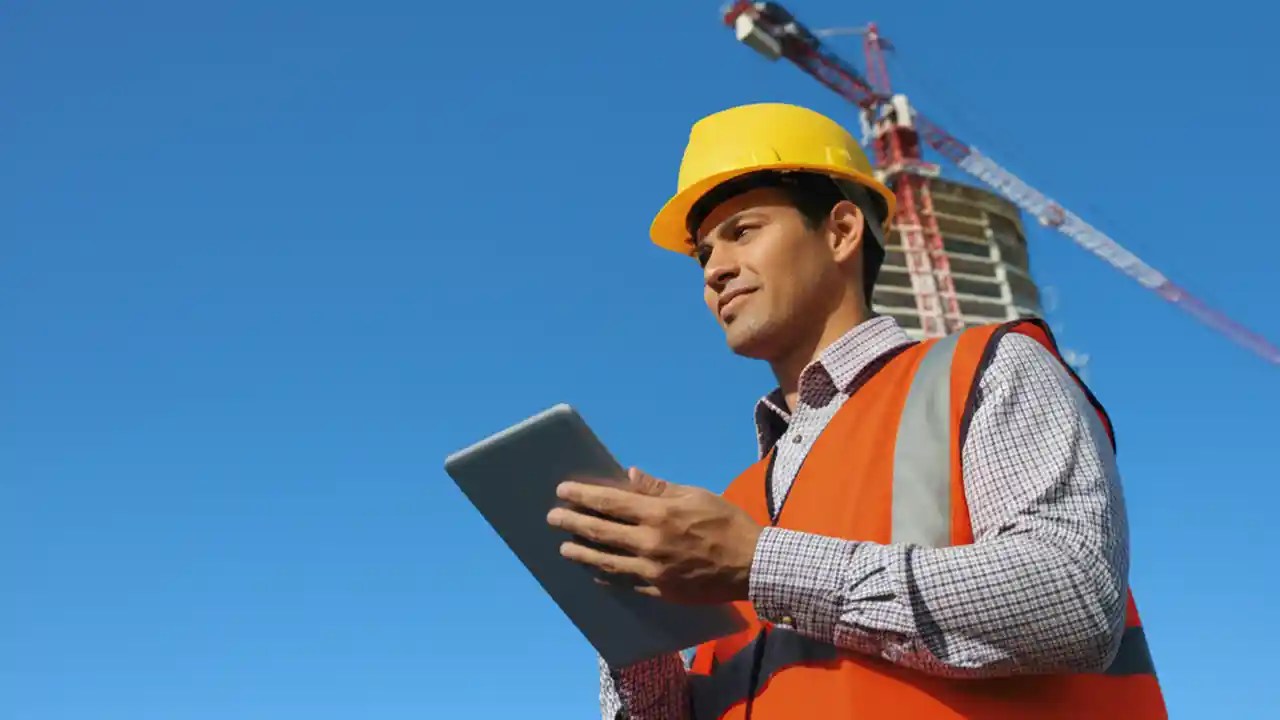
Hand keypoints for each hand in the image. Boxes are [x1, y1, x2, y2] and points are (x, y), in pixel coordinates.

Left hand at [546, 467, 762, 603]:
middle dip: (573, 523)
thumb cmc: (727, 522)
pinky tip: (596, 573)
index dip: (583, 496)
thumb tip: (628, 475)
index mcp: (659, 514)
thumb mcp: (695, 495)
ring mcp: (653, 571)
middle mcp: (650, 543)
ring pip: (607, 562)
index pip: (610, 503)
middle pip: (601, 532)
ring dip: (582, 554)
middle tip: (552, 518)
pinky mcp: (660, 591)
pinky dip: (607, 577)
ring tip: (564, 549)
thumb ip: (659, 488)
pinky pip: (626, 583)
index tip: (562, 491)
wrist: (753, 565)